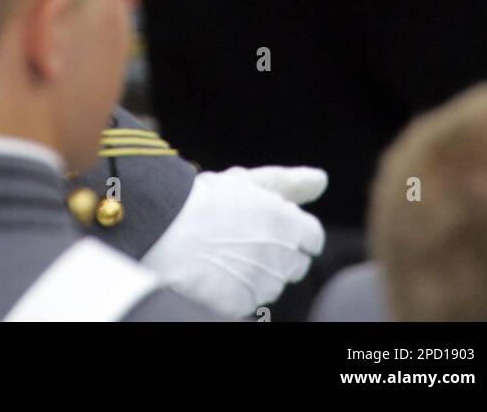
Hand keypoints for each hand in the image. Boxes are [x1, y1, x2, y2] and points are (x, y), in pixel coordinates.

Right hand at [141, 164, 326, 316]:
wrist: (165, 231)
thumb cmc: (205, 200)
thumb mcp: (247, 180)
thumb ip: (289, 182)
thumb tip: (321, 180)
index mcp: (288, 224)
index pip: (313, 238)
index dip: (295, 231)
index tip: (272, 226)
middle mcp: (282, 257)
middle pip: (296, 264)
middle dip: (279, 253)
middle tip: (244, 238)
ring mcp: (263, 285)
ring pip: (274, 283)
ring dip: (260, 272)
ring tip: (226, 253)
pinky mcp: (243, 305)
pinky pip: (251, 301)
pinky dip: (239, 290)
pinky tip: (218, 273)